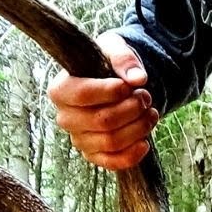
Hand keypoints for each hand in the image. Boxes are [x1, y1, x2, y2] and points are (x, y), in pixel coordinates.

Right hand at [47, 32, 159, 170]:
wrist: (111, 84)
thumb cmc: (106, 64)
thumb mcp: (113, 48)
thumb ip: (124, 58)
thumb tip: (138, 78)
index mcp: (61, 90)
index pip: (83, 94)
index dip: (111, 91)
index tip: (129, 86)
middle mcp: (65, 118)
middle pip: (102, 121)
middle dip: (132, 109)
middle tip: (146, 97)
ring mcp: (78, 139)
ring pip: (111, 142)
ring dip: (138, 128)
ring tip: (151, 113)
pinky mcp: (93, 155)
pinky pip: (112, 163)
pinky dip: (132, 155)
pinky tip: (145, 142)